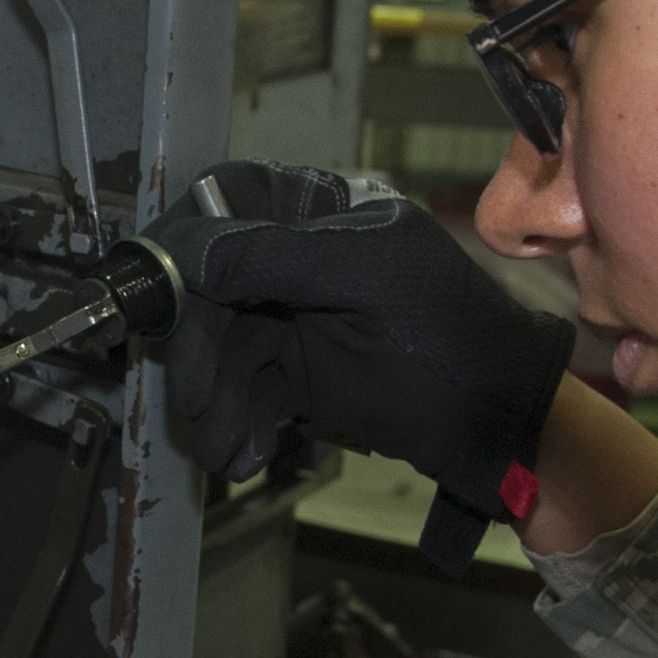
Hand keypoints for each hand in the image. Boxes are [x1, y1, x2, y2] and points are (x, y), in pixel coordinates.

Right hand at [140, 161, 576, 570]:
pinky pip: (244, 391)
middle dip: (201, 348)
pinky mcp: (295, 376)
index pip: (229, 204)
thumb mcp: (368, 279)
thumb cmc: (453, 331)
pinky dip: (236, 423)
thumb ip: (278, 259)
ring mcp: (293, 318)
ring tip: (222, 447)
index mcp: (322, 213)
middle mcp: (298, 259)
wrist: (498, 417)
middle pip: (212, 287)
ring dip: (214, 399)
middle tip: (195, 399)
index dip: (187, 241)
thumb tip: (191, 252)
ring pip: (223, 347)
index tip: (159, 288)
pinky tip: (241, 453)